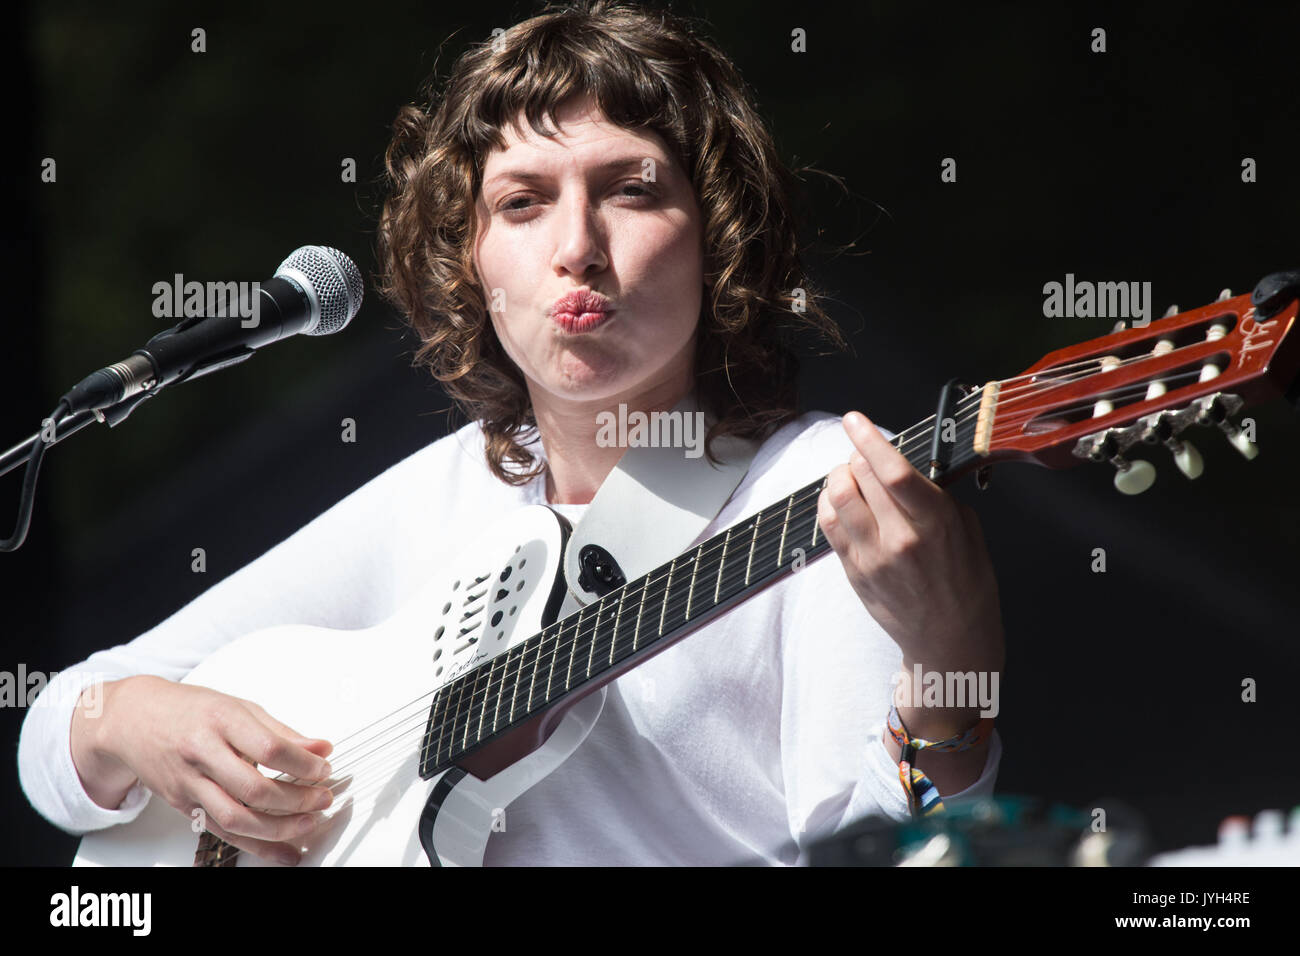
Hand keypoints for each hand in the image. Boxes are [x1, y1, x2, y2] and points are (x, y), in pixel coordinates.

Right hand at [71, 675, 333, 865]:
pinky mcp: (182, 805)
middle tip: (322, 798)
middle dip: (297, 799)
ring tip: (309, 823)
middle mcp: (202, 753)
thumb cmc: (188, 710)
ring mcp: (189, 783)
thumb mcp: (239, 707)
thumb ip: (281, 731)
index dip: (304, 764)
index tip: (324, 769)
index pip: (270, 749)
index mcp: (222, 720)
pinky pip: (221, 832)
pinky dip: (255, 846)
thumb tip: (321, 749)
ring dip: (280, 828)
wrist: (133, 720)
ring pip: (237, 818)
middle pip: (254, 788)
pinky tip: (282, 851)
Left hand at [817, 411, 1004, 693]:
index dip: (869, 439)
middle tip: (863, 452)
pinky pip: (828, 523)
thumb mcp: (969, 532)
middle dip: (858, 453)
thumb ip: (940, 496)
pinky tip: (840, 499)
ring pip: (837, 496)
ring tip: (850, 474)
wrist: (950, 639)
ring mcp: (872, 556)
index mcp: (936, 523)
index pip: (894, 471)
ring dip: (839, 475)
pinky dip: (829, 502)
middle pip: (860, 476)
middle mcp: (900, 538)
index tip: (855, 420)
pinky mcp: (854, 570)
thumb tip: (911, 467)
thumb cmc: (966, 584)